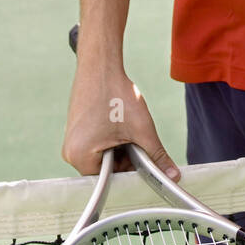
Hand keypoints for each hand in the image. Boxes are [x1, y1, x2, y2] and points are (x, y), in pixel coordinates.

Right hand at [62, 65, 179, 180]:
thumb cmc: (117, 95)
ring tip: (126, 126)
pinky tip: (117, 121)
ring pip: (103, 156)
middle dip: (125, 157)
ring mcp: (71, 140)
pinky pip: (96, 144)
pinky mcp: (75, 129)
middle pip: (105, 169)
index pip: (109, 179)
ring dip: (119, 147)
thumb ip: (157, 156)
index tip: (142, 157)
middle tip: (135, 137)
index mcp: (79, 157)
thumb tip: (174, 176)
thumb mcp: (142, 130)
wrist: (101, 65)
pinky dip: (110, 137)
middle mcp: (70, 152)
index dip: (130, 170)